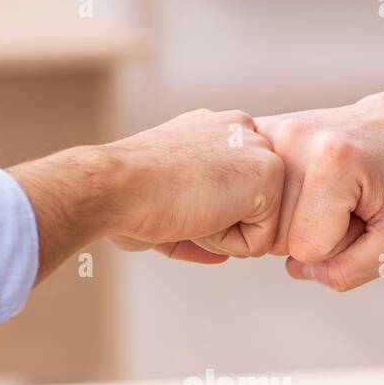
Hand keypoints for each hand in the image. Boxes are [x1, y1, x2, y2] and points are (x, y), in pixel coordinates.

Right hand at [8, 110, 282, 278]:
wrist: (115, 186)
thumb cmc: (126, 198)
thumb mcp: (167, 200)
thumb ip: (202, 218)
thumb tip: (224, 255)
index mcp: (215, 130)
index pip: (233, 191)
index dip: (203, 213)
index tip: (171, 197)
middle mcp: (239, 130)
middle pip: (249, 208)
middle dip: (216, 224)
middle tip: (176, 204)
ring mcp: (257, 148)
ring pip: (258, 225)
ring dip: (220, 234)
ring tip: (186, 208)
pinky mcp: (268, 173)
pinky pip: (262, 242)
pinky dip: (226, 243)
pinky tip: (198, 214)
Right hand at [252, 88, 383, 290]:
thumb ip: (351, 272)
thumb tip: (296, 267)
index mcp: (333, 160)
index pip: (308, 248)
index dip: (338, 244)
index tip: (359, 213)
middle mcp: (293, 138)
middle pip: (279, 237)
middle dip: (314, 233)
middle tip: (344, 204)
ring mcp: (270, 133)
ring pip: (263, 222)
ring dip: (296, 220)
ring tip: (327, 193)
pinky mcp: (257, 135)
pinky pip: (253, 196)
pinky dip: (277, 202)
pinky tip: (304, 183)